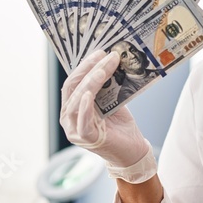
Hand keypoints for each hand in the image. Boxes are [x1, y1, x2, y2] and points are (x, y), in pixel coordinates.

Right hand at [60, 50, 150, 168]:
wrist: (132, 150)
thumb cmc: (121, 125)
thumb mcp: (112, 101)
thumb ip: (106, 86)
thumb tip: (111, 61)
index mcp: (73, 107)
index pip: (73, 82)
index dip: (84, 65)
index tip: (100, 52)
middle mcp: (69, 118)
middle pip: (73, 88)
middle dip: (89, 69)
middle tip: (106, 55)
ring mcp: (75, 129)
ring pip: (77, 101)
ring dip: (92, 81)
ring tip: (105, 68)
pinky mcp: (87, 138)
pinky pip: (82, 120)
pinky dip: (85, 106)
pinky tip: (90, 94)